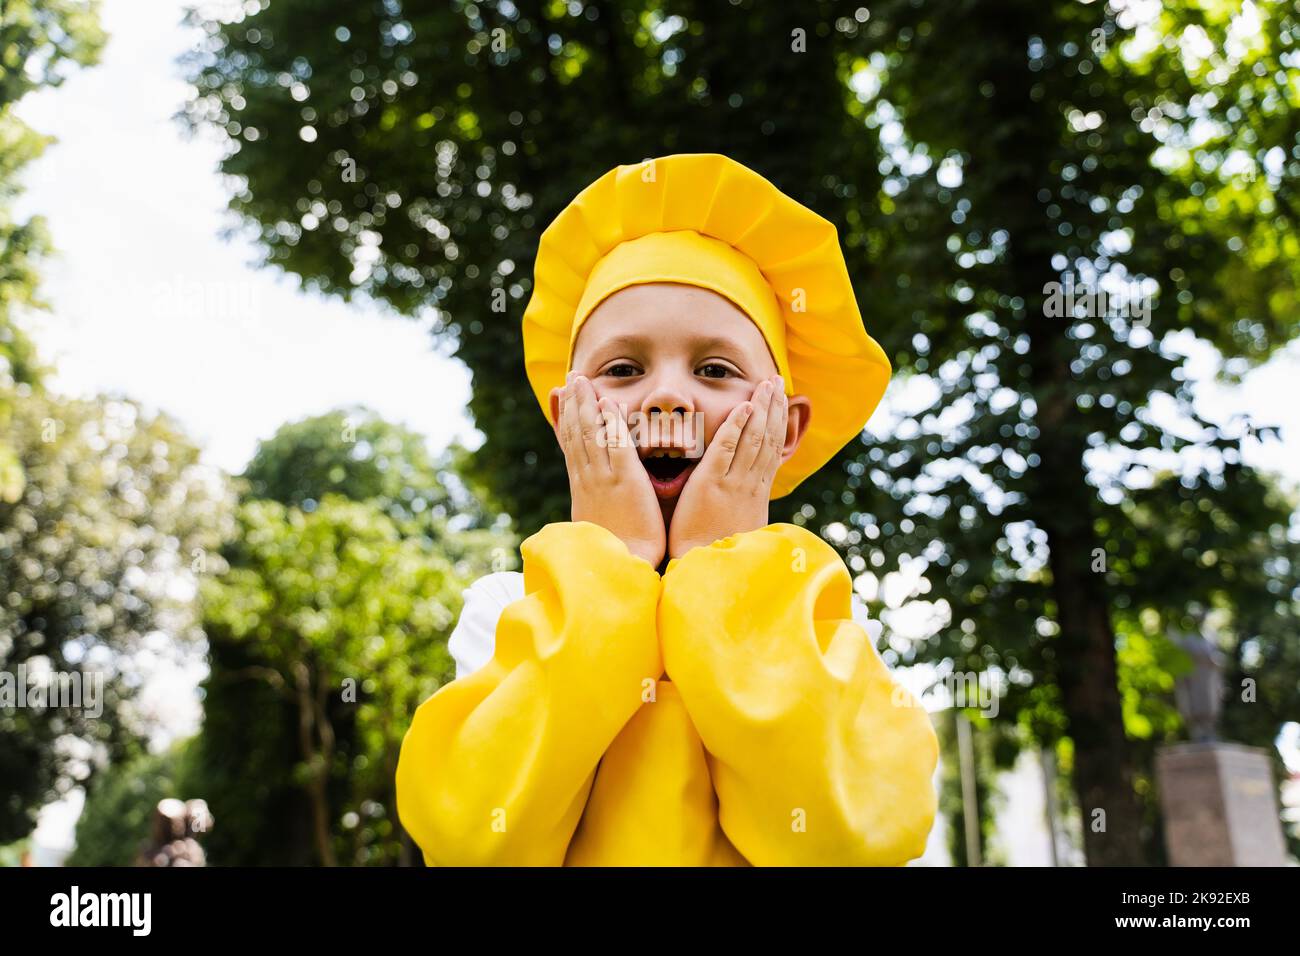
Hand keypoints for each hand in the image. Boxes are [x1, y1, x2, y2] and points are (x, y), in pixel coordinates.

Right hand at [551, 372, 665, 567]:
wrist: (620, 568)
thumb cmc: (615, 551)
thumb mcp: (597, 523)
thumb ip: (595, 505)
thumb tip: (589, 503)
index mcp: (582, 487)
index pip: (570, 444)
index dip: (564, 417)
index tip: (559, 396)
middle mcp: (587, 478)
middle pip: (575, 432)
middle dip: (573, 403)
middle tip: (571, 379)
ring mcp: (603, 478)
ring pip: (589, 433)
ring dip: (585, 404)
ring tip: (582, 381)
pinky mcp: (624, 481)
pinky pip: (616, 444)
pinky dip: (611, 422)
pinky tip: (608, 403)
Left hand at [667, 375, 787, 559]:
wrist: (706, 570)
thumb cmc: (715, 551)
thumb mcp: (738, 524)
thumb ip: (741, 503)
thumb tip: (746, 495)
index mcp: (755, 492)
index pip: (770, 450)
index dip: (777, 423)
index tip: (780, 402)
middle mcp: (750, 484)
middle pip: (767, 438)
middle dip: (774, 408)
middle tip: (777, 382)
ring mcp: (733, 484)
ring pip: (753, 439)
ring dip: (761, 409)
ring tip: (766, 385)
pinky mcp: (712, 485)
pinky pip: (726, 450)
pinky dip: (736, 428)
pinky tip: (743, 408)